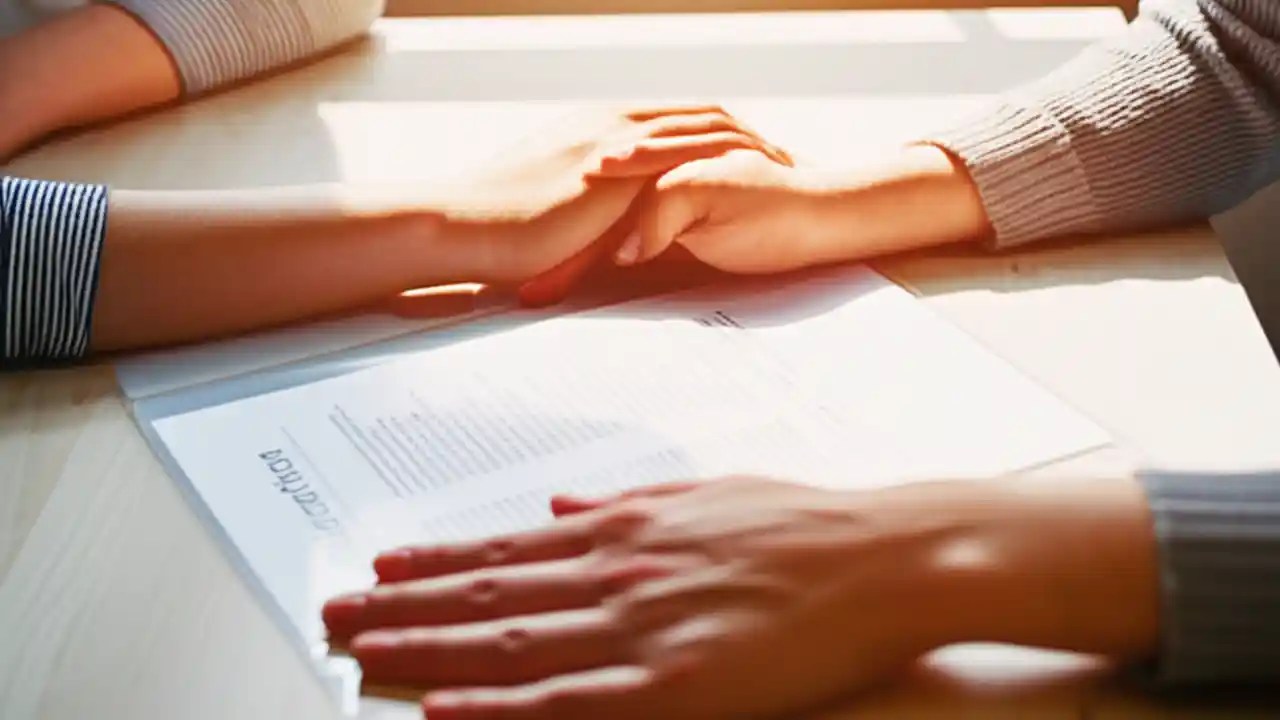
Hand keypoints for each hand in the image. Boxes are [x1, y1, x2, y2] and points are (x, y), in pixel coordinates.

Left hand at [323, 474, 1159, 719]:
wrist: (883, 556)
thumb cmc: (804, 525)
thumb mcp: (704, 493)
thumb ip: (626, 498)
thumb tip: (560, 498)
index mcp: (625, 525)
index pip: (505, 548)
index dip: (434, 563)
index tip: (378, 570)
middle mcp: (615, 569)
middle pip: (486, 594)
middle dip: (401, 608)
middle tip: (332, 617)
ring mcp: (639, 624)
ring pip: (508, 642)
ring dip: (425, 649)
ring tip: (359, 653)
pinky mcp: (674, 683)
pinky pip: (569, 700)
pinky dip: (500, 705)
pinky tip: (446, 708)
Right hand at [430, 106, 790, 291]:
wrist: (461, 224)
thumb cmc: (494, 223)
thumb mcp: (547, 198)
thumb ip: (581, 198)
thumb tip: (594, 221)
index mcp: (597, 127)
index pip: (674, 118)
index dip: (716, 132)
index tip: (751, 152)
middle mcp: (611, 124)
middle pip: (699, 114)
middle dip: (746, 133)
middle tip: (786, 157)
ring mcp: (613, 144)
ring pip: (699, 129)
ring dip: (747, 145)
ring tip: (787, 167)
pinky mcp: (613, 172)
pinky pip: (681, 157)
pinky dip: (722, 165)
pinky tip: (753, 183)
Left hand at [519, 144, 991, 303]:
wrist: (818, 215)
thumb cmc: (754, 226)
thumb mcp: (687, 238)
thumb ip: (648, 240)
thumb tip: (609, 267)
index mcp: (646, 181)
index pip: (586, 215)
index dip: (552, 249)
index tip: (517, 286)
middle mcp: (659, 168)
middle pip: (591, 210)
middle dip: (552, 252)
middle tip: (517, 294)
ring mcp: (686, 167)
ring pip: (620, 203)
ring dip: (583, 241)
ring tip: (549, 279)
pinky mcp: (716, 177)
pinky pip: (674, 199)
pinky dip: (648, 229)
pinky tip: (626, 258)